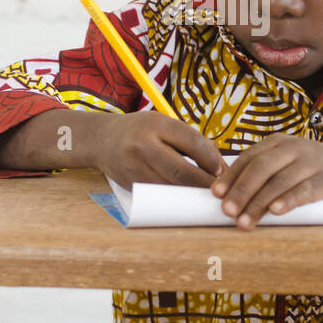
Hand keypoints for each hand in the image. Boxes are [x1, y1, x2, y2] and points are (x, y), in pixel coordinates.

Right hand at [96, 112, 226, 188]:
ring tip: (205, 194)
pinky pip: (160, 195)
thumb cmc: (141, 131)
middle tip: (220, 190)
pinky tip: (186, 197)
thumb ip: (190, 140)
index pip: (193, 143)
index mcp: (157, 124)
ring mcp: (135, 168)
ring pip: (171, 188)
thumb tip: (221, 167)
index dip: (212, 159)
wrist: (102, 140)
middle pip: (182, 171)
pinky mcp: (131, 185)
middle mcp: (144, 145)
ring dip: (192, 194)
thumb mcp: (163, 124)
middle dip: (205, 183)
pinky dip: (176, 198)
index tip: (221, 169)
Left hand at [209, 135, 322, 230]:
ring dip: (259, 203)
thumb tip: (228, 194)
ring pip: (280, 182)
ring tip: (244, 221)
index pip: (249, 157)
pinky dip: (288, 200)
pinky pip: (305, 191)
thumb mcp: (287, 160)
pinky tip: (275, 212)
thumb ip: (263, 171)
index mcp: (279, 143)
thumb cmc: (312, 167)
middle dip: (241, 190)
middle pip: (261, 168)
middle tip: (226, 210)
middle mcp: (293, 149)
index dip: (231, 176)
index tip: (215, 194)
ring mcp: (311, 163)